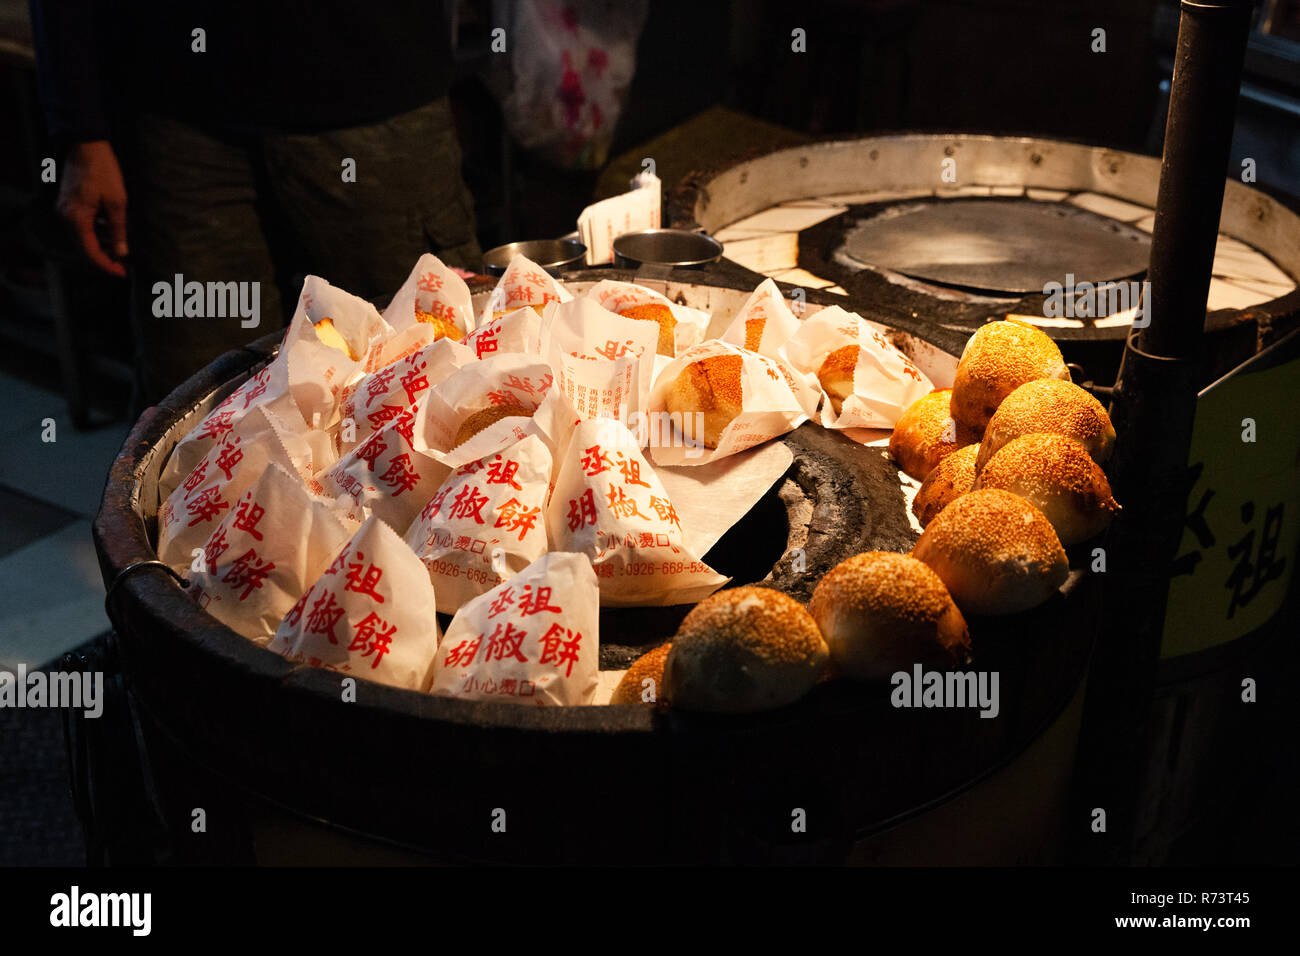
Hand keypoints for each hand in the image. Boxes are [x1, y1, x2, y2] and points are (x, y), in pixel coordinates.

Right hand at [57, 140, 127, 276]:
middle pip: (84, 247)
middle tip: (124, 265)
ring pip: (83, 237)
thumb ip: (118, 230)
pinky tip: (112, 231)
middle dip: (104, 257)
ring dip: (101, 244)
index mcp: (76, 219)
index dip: (107, 265)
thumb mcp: (117, 202)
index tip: (122, 273)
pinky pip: (81, 225)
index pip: (90, 253)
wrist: (85, 145)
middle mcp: (65, 217)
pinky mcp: (68, 204)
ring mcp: (64, 210)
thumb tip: (121, 253)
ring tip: (121, 249)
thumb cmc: (103, 172)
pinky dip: (96, 231)